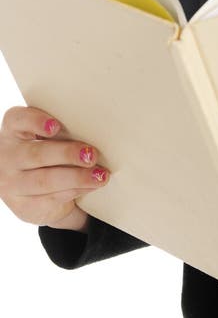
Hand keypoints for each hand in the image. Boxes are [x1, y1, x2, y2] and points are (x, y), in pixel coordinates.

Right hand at [0, 105, 109, 229]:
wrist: (31, 190)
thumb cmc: (46, 150)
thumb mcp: (47, 136)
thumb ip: (62, 129)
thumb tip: (96, 126)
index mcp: (13, 130)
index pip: (18, 119)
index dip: (36, 121)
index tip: (56, 126)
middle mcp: (8, 156)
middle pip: (37, 154)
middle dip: (67, 154)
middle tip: (91, 155)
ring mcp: (12, 183)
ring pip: (45, 180)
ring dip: (77, 177)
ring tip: (100, 175)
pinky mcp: (23, 206)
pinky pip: (50, 199)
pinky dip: (74, 191)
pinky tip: (90, 186)